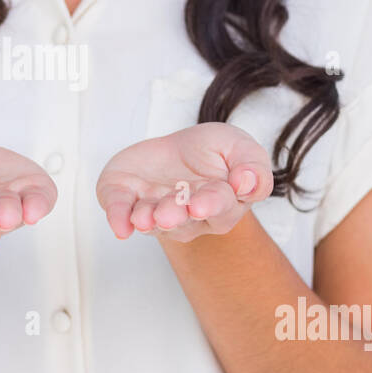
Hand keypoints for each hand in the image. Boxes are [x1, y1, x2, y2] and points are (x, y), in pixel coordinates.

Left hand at [96, 122, 273, 241]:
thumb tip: (247, 182)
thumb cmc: (213, 152)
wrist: (178, 149)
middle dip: (175, 215)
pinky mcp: (129, 202)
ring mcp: (158, 212)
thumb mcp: (239, 146)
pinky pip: (122, 212)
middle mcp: (190, 216)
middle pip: (185, 219)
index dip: (211, 204)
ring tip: (144, 217)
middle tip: (168, 214)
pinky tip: (120, 226)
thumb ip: (252, 165)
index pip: (221, 206)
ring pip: (154, 220)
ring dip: (148, 219)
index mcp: (223, 202)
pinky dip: (118, 217)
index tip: (200, 203)